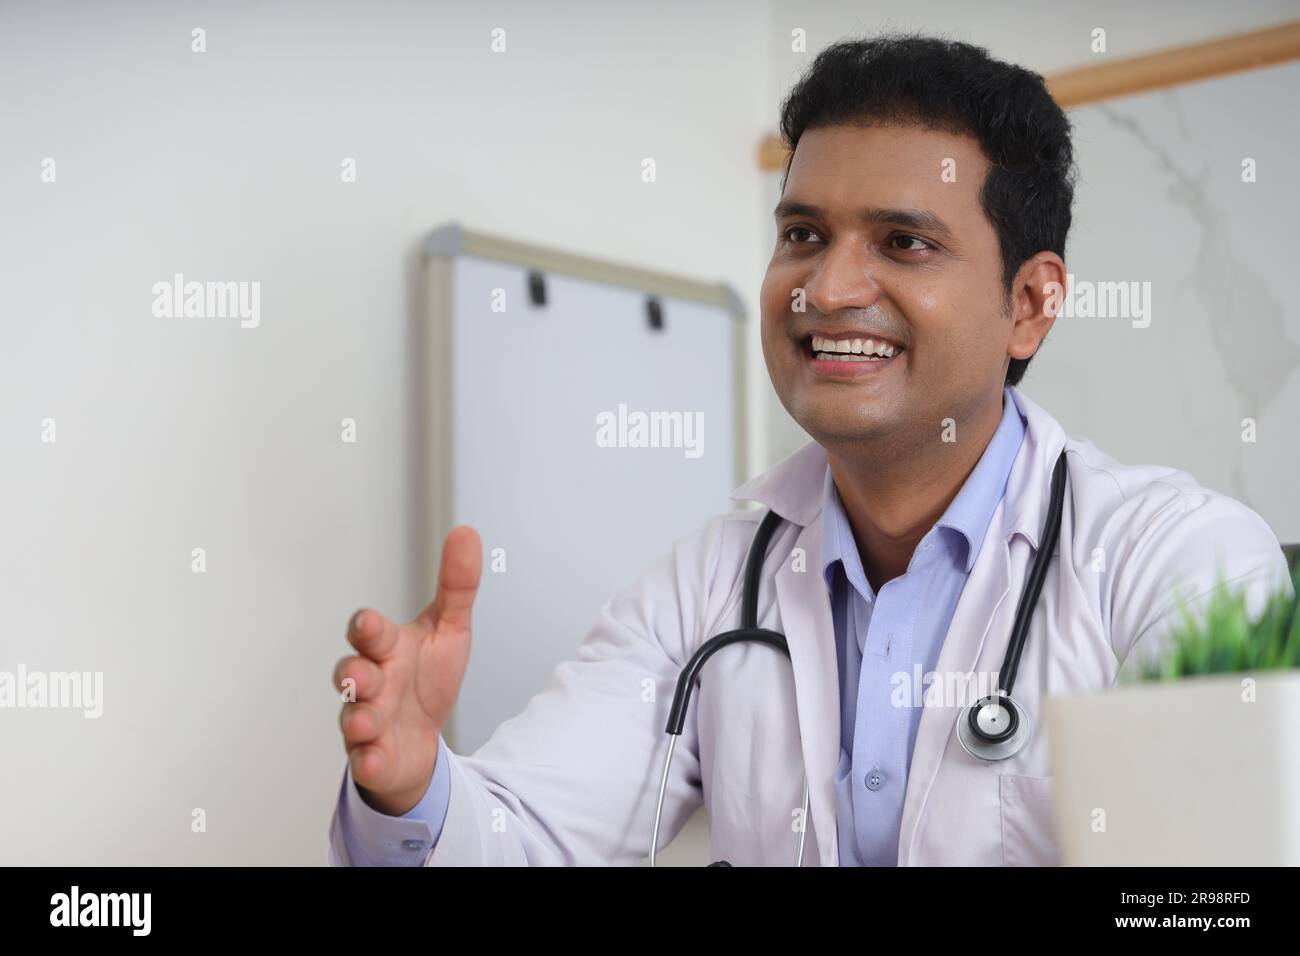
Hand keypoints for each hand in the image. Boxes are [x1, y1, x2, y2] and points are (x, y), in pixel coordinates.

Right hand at [334, 526, 481, 815]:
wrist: (420, 738)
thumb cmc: (426, 677)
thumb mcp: (450, 630)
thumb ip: (457, 586)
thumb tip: (467, 532)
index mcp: (388, 648)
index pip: (369, 632)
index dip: (366, 627)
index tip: (367, 622)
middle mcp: (371, 681)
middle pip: (352, 673)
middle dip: (355, 672)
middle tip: (364, 674)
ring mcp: (366, 719)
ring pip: (353, 716)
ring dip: (359, 717)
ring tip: (370, 719)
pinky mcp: (371, 756)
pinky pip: (364, 760)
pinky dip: (369, 759)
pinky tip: (376, 758)